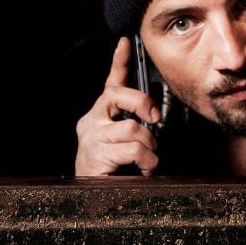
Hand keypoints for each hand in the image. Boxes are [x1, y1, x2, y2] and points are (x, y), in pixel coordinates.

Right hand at [75, 37, 160, 176]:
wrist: (92, 202)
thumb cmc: (115, 170)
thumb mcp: (127, 142)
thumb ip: (136, 125)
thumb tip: (154, 114)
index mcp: (100, 116)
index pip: (111, 83)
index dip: (119, 61)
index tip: (126, 41)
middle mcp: (91, 122)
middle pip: (118, 95)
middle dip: (142, 103)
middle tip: (155, 118)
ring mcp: (91, 138)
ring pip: (132, 128)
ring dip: (149, 145)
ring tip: (148, 159)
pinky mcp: (95, 155)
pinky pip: (133, 148)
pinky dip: (147, 160)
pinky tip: (144, 170)